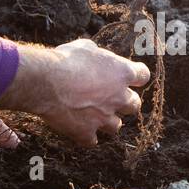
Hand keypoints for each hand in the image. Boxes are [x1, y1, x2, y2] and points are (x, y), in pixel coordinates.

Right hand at [0, 39, 149, 145]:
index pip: (143, 75)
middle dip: (125, 102)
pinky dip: (86, 136)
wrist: (46, 83)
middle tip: (112, 98)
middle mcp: (118, 97)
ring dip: (107, 121)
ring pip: (116, 126)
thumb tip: (94, 54)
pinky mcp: (86, 133)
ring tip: (94, 115)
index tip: (131, 77)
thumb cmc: (65, 60)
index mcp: (122, 73)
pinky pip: (92, 141)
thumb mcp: (84, 47)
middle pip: (134, 105)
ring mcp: (104, 118)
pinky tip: (79, 129)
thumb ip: (96, 54)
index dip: (137, 77)